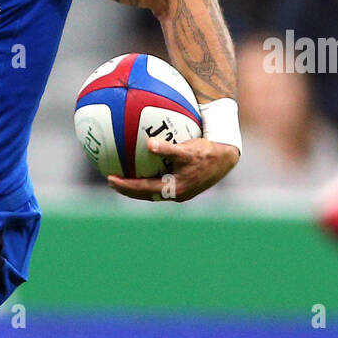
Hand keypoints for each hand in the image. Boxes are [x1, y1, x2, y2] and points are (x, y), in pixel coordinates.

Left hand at [107, 137, 238, 202]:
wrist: (227, 158)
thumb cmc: (207, 152)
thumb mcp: (188, 150)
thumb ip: (168, 149)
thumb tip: (149, 144)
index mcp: (174, 189)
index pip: (143, 190)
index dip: (126, 186)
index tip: (110, 179)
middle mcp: (175, 193)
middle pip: (144, 193)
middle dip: (127, 188)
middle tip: (110, 179)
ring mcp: (178, 190)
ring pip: (152, 190)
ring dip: (136, 185)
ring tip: (121, 176)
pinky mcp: (182, 185)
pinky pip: (160, 181)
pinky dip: (148, 176)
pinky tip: (141, 164)